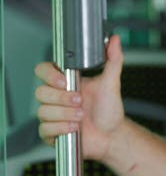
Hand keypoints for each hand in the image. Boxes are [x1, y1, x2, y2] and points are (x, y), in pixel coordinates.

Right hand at [35, 34, 125, 160]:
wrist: (111, 135)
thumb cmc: (109, 109)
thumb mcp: (112, 83)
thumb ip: (113, 60)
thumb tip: (115, 40)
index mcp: (66, 81)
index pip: (43, 71)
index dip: (50, 75)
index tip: (65, 81)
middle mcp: (56, 97)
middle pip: (40, 92)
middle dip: (62, 98)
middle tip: (80, 101)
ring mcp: (51, 114)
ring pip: (43, 111)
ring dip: (65, 114)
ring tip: (81, 115)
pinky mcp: (49, 132)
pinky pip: (45, 128)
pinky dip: (61, 128)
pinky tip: (75, 128)